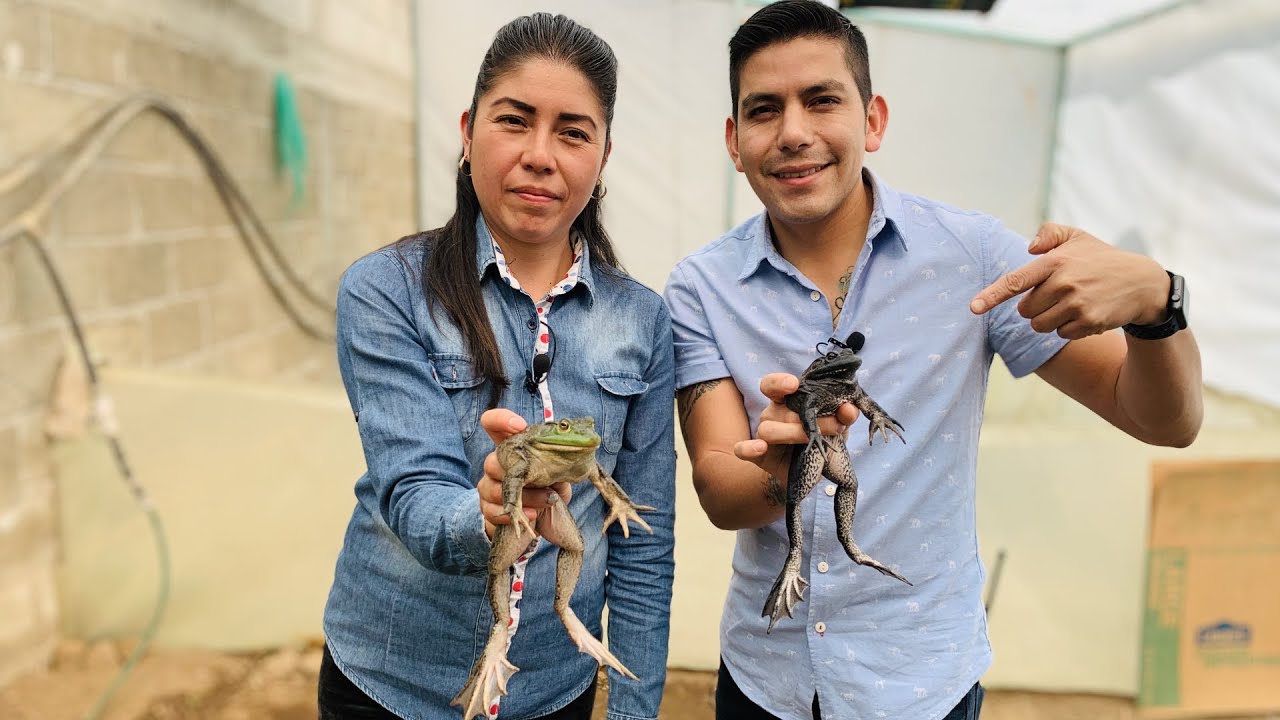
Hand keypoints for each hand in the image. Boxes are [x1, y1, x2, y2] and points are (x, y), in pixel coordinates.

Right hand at [477, 409, 570, 540]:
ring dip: (525, 497)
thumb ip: (557, 465)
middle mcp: (495, 464)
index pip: (493, 424)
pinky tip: (534, 515)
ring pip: (492, 488)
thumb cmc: (548, 489)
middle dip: (519, 475)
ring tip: (548, 501)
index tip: (520, 425)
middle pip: (491, 461)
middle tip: (546, 484)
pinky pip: (491, 510)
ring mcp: (488, 486)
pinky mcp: (487, 508)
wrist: (539, 519)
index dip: (501, 420)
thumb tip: (567, 462)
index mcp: (512, 448)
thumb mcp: (557, 475)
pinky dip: (515, 514)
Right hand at [732, 373, 859, 480]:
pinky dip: (748, 448)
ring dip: (791, 433)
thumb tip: (849, 409)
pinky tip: (760, 447)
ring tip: (811, 439)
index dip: (779, 382)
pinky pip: (743, 449)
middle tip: (836, 426)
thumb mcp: (837, 425)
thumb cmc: (822, 438)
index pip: (772, 385)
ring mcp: (764, 434)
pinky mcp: (758, 455)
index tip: (794, 384)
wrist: (813, 471)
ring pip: (768, 429)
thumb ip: (844, 415)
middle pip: (780, 411)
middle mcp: (773, 414)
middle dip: (809, 418)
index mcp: (787, 401)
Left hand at [969, 223, 1169, 339]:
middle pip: (1025, 311)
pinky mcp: (1088, 322)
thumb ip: (1049, 234)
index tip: (973, 308)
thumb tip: (1028, 248)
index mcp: (1055, 261)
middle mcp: (1064, 283)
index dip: (992, 295)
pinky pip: (1060, 334)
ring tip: (1072, 304)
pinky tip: (1086, 314)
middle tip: (1058, 295)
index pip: (1016, 281)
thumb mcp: (1078, 237)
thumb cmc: (1101, 259)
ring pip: (1039, 326)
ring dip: (1050, 320)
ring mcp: (1076, 304)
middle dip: (1035, 307)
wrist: (1142, 284)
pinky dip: (1068, 329)